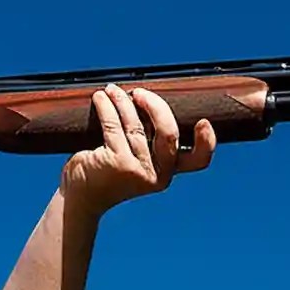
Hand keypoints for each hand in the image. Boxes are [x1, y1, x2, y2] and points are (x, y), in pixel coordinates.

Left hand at [59, 84, 216, 215]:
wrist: (82, 198)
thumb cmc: (109, 175)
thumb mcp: (136, 162)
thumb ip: (149, 143)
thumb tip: (148, 101)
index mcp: (167, 173)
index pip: (198, 160)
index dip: (207, 142)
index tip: (203, 122)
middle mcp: (157, 174)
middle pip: (168, 133)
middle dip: (156, 106)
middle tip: (139, 93)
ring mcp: (137, 170)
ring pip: (135, 125)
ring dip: (122, 101)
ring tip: (112, 90)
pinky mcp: (116, 162)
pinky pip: (113, 125)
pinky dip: (106, 107)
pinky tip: (100, 98)